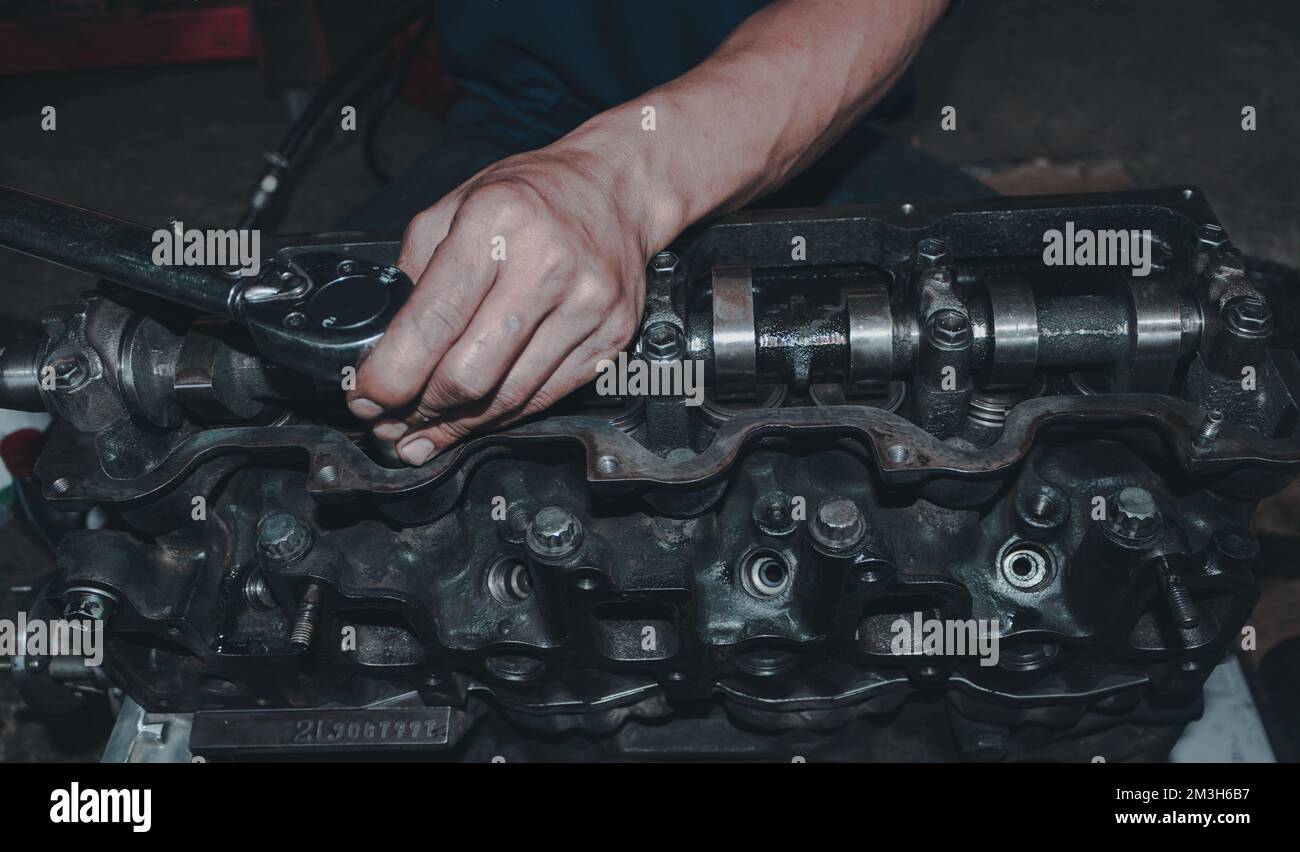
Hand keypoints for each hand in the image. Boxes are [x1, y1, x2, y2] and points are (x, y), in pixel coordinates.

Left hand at [347, 142, 652, 464]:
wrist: (613, 191)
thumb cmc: (531, 197)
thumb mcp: (456, 207)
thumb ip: (415, 271)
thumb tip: (382, 347)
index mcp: (499, 222)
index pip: (434, 320)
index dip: (392, 373)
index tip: (365, 397)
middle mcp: (548, 264)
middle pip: (469, 373)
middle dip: (418, 409)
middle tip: (388, 421)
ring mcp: (587, 306)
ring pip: (506, 397)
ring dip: (455, 424)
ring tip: (421, 432)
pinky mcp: (611, 339)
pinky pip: (543, 398)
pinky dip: (499, 416)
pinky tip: (470, 420)